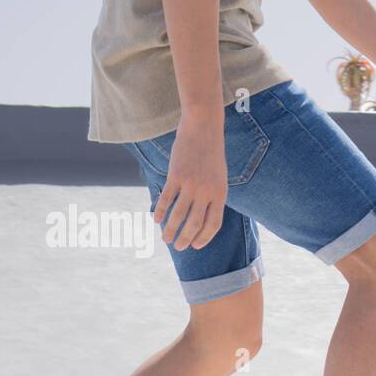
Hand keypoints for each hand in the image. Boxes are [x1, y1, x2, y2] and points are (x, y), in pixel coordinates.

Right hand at [155, 111, 227, 249]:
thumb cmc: (211, 154)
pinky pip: (166, 198)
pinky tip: (155, 219)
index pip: (213, 224)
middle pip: (195, 224)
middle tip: (178, 247)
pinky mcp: (176, 175)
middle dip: (186, 238)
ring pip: (179, 214)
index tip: (195, 245)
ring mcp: (191, 184)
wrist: (203, 128)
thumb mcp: (219, 177)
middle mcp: (206, 192)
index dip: (204, 238)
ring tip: (165, 239)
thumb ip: (212, 196)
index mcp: (220, 194)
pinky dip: (160, 211)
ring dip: (171, 229)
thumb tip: (202, 217)